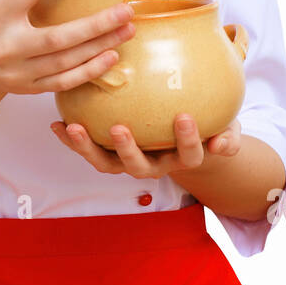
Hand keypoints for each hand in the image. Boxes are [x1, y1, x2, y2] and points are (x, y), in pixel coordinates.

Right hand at [0, 0, 136, 97]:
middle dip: (96, 24)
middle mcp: (5, 45)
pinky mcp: (29, 87)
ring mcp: (17, 70)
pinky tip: (112, 56)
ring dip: (101, 45)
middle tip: (126, 9)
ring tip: (128, 28)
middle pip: (56, 37)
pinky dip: (91, 70)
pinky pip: (65, 82)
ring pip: (65, 62)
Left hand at [50, 112, 241, 178]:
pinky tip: (56, 123)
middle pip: (139, 167)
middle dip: (128, 150)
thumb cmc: (209, 124)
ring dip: (88, 149)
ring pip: (107, 164)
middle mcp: (156, 164)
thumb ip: (229, 134)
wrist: (187, 135)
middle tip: (118, 129)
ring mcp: (130, 161)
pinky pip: (89, 150)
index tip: (184, 117)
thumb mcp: (227, 126)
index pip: (189, 153)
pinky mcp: (111, 155)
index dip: (187, 140)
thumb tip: (223, 144)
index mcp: (185, 157)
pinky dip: (71, 141)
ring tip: (73, 128)